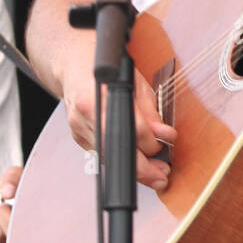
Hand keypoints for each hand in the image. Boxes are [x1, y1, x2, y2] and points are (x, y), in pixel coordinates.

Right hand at [60, 39, 176, 192]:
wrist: (76, 65)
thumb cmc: (109, 72)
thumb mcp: (136, 83)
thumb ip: (150, 110)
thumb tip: (164, 134)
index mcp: (101, 94)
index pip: (131, 128)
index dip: (152, 141)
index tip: (167, 143)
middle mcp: (85, 113)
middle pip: (116, 150)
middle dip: (142, 169)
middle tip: (162, 176)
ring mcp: (78, 127)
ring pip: (108, 158)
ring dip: (133, 169)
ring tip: (154, 174)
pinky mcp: (77, 137)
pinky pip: (101, 155)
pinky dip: (119, 160)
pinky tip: (134, 163)